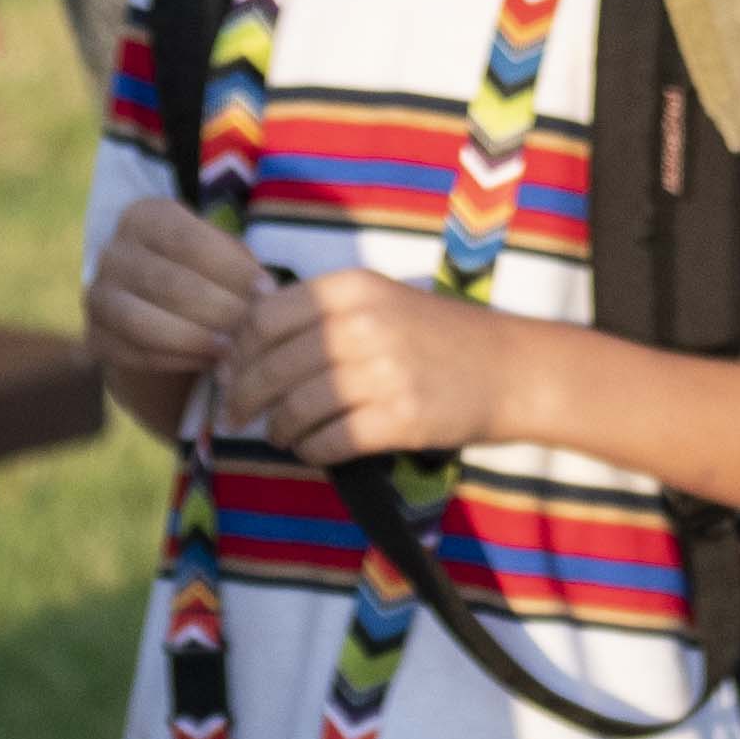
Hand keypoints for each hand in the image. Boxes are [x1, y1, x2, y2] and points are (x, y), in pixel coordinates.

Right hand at [88, 198, 272, 399]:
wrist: (160, 310)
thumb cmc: (203, 273)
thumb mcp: (221, 255)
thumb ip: (239, 267)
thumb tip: (265, 294)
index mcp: (143, 217)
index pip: (188, 241)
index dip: (231, 268)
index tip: (267, 291)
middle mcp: (112, 252)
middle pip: (168, 283)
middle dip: (217, 309)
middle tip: (253, 329)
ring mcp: (98, 296)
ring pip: (143, 323)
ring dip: (194, 340)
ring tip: (231, 351)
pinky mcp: (96, 337)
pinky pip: (135, 354)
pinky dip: (175, 361)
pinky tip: (207, 363)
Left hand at [214, 269, 538, 463]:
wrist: (512, 368)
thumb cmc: (437, 335)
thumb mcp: (380, 300)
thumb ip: (320, 312)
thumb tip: (244, 339)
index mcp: (352, 288)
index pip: (265, 317)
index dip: (237, 350)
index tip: (228, 371)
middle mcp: (364, 324)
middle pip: (273, 366)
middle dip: (245, 396)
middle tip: (235, 414)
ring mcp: (384, 372)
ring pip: (297, 407)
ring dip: (278, 428)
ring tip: (278, 435)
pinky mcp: (402, 418)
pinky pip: (332, 440)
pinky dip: (312, 451)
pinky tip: (312, 450)